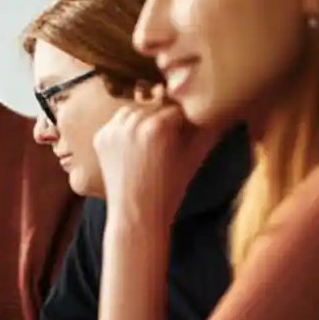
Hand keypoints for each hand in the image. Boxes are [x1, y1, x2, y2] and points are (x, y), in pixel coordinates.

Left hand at [92, 86, 221, 229]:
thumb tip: (217, 107)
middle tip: (172, 132)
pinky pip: (117, 122)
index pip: (177, 108)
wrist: (136, 213)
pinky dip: (128, 127)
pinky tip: (137, 142)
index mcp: (157, 127)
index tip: (191, 125)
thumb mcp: (195, 155)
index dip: (187, 116)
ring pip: (134, 110)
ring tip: (155, 138)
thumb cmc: (171, 187)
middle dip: (164, 117)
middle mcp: (131, 124)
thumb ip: (205, 127)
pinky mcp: (100, 137)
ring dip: (145, 118)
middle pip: (154, 106)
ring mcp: (112, 130)